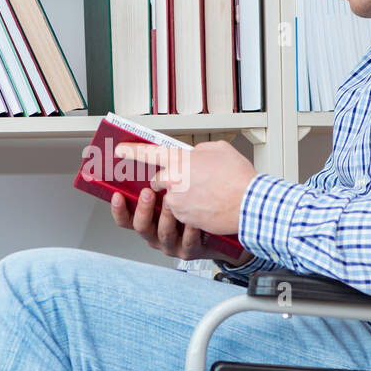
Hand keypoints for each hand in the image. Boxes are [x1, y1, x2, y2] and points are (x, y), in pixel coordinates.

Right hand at [108, 187, 211, 261]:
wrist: (215, 230)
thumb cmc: (190, 206)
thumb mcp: (170, 195)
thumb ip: (158, 183)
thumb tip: (147, 156)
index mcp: (146, 222)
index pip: (125, 219)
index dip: (118, 209)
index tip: (117, 195)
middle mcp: (154, 235)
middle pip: (140, 226)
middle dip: (143, 209)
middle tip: (147, 192)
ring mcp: (171, 245)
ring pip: (163, 233)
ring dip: (166, 216)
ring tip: (172, 202)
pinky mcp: (189, 251)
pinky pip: (188, 241)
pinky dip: (190, 229)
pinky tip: (193, 219)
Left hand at [113, 140, 256, 236]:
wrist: (250, 204)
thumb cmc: (239, 178)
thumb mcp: (219, 150)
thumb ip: (199, 151)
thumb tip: (193, 156)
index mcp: (179, 160)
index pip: (148, 153)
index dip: (132, 151)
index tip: (120, 151)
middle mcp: (173, 181)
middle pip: (158, 181)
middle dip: (167, 181)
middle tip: (187, 180)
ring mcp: (177, 203)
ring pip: (170, 200)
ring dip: (182, 198)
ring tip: (204, 195)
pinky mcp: (184, 220)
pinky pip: (181, 214)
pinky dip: (191, 211)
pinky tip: (207, 206)